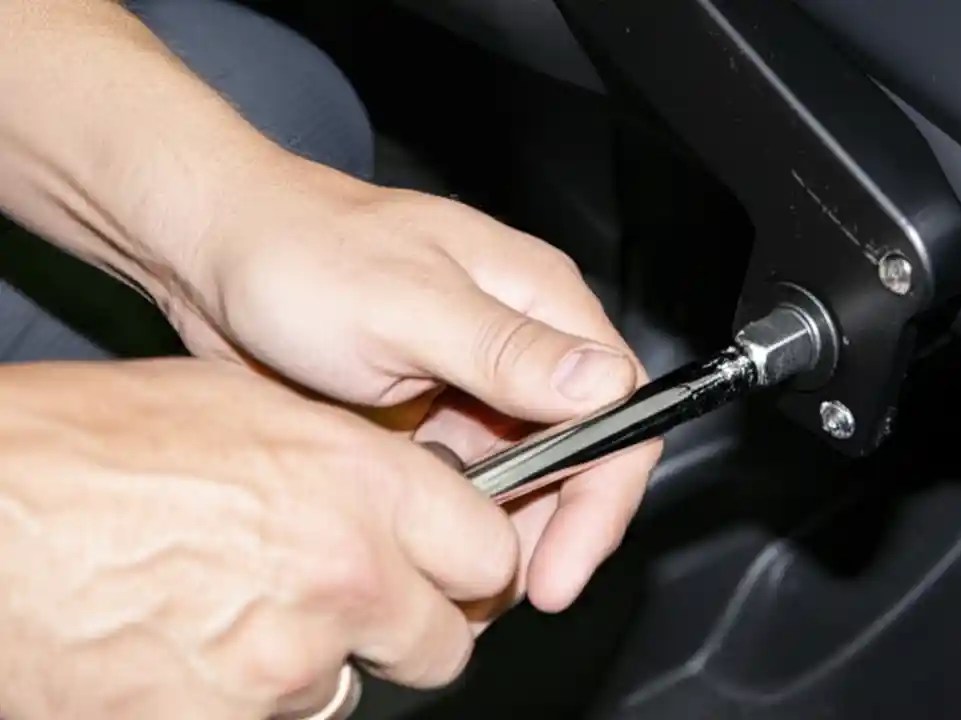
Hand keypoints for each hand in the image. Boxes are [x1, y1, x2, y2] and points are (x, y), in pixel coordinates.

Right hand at [0, 359, 517, 718]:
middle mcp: (344, 578)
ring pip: (347, 689)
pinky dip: (239, 701)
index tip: (448, 568)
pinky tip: (186, 652)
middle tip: (345, 605)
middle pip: (442, 644)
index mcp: (361, 484)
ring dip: (311, 665)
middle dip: (406, 630)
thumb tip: (397, 500)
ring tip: (229, 613)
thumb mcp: (249, 411)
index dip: (467, 565)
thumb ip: (349, 466)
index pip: (487, 555)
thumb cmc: (94, 444)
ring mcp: (285, 666)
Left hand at [159, 158, 662, 613]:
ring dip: (504, 536)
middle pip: (580, 455)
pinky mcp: (433, 411)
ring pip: (527, 478)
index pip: (618, 409)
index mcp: (537, 299)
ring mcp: (476, 381)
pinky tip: (426, 549)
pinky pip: (472, 481)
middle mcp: (520, 342)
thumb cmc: (299, 250)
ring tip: (460, 589)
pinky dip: (460, 523)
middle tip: (503, 595)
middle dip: (554, 532)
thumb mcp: (402, 304)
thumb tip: (603, 385)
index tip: (563, 566)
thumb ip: (504, 349)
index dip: (602, 497)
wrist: (211, 250)